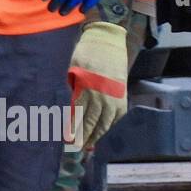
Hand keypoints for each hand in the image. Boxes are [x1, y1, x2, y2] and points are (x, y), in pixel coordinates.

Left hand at [67, 21, 129, 148]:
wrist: (108, 41)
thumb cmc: (86, 54)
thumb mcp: (73, 70)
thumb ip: (74, 90)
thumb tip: (74, 110)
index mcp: (85, 87)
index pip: (78, 115)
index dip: (73, 130)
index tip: (68, 141)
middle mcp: (101, 94)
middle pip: (91, 122)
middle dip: (84, 137)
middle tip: (77, 149)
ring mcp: (114, 96)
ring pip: (105, 122)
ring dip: (96, 134)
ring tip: (89, 144)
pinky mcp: (122, 96)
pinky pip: (116, 116)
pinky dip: (108, 125)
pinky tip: (102, 131)